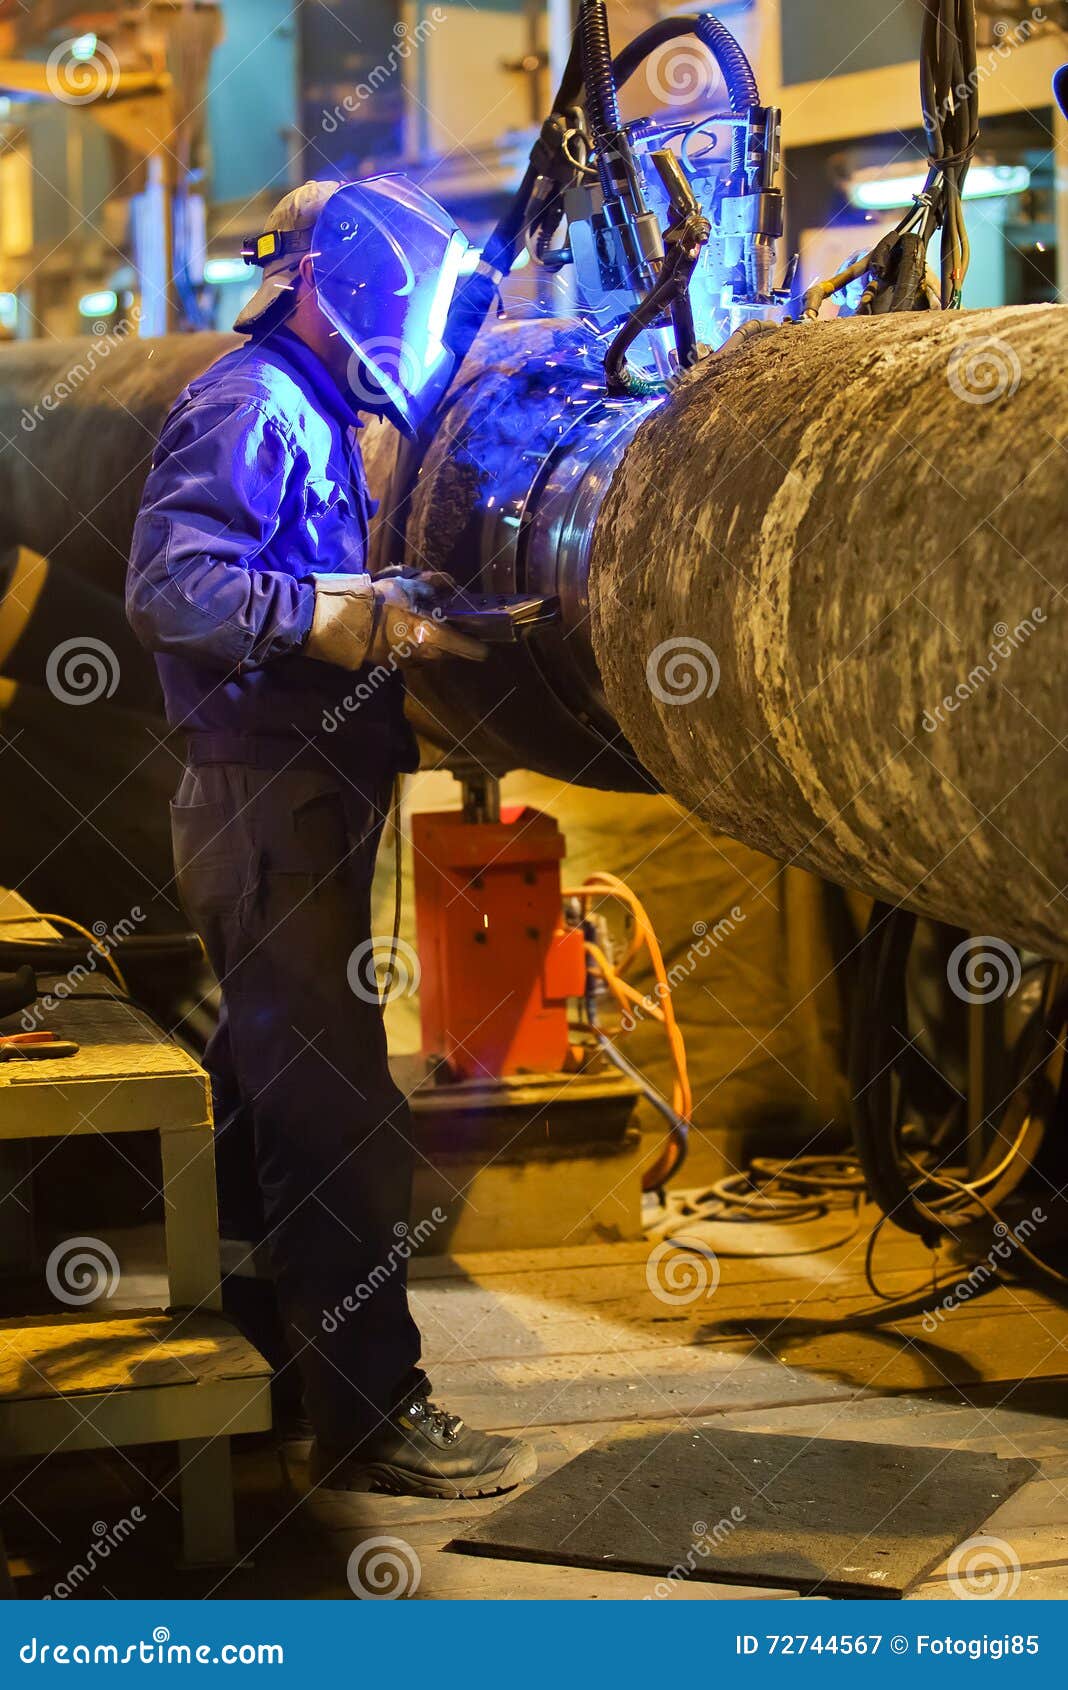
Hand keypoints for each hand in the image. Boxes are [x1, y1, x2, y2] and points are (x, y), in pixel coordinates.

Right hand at [368, 575, 486, 666]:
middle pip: (455, 654)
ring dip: (440, 646)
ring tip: (431, 626)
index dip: (482, 646)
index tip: (484, 639)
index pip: (471, 650)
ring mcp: (412, 663)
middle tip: (454, 624)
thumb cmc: (379, 603)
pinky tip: (412, 634)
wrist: (346, 624)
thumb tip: (451, 582)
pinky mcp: (399, 666)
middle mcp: (427, 654)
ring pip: (438, 658)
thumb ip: (433, 585)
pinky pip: (420, 659)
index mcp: (433, 635)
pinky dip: (423, 649)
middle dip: (458, 642)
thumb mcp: (407, 587)